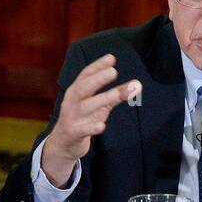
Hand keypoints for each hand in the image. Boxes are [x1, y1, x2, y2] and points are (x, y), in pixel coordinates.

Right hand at [41, 53, 140, 187]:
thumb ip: (117, 94)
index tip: (111, 58)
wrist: (63, 143)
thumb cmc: (84, 119)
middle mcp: (72, 102)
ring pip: (86, 107)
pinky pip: (82, 130)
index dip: (97, 66)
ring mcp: (72, 117)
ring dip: (103, 99)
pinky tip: (102, 126)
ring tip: (118, 94)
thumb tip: (137, 85)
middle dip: (98, 79)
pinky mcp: (73, 133)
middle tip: (114, 71)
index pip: (85, 74)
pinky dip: (92, 128)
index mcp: (76, 91)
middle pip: (83, 87)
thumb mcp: (99, 105)